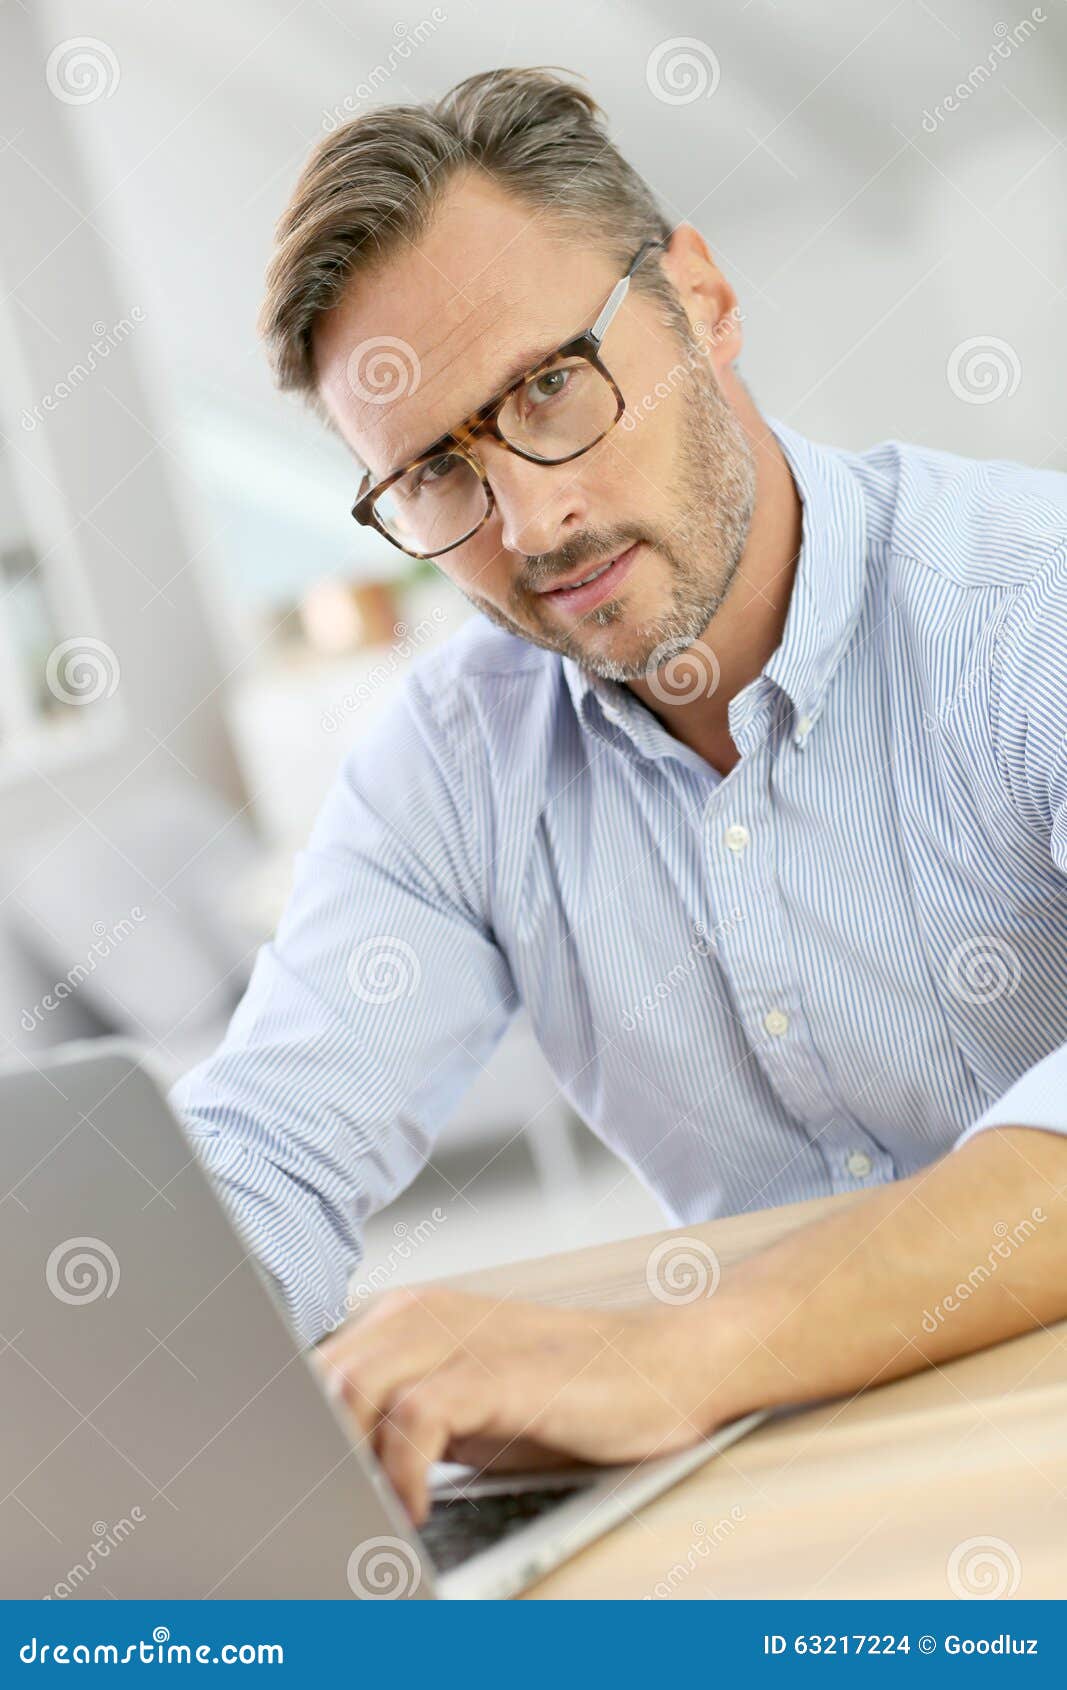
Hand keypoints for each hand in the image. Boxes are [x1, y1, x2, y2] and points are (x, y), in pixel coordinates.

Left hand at [313, 1285, 726, 1523]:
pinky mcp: (498, 1369)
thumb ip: (393, 1422)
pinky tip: (416, 1509)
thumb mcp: (463, 1408)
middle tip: (324, 1516)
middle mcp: (418, 1315)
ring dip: (344, 1463)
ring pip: (352, 1390)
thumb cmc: (563, 1394)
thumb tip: (323, 1475)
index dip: (286, 1434)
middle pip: (316, 1380)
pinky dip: (402, 1470)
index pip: (306, 1374)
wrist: (663, 1368)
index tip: (287, 1495)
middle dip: (306, 1453)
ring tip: (362, 1516)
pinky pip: (416, 1415)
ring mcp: (459, 1336)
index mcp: (400, 1318)